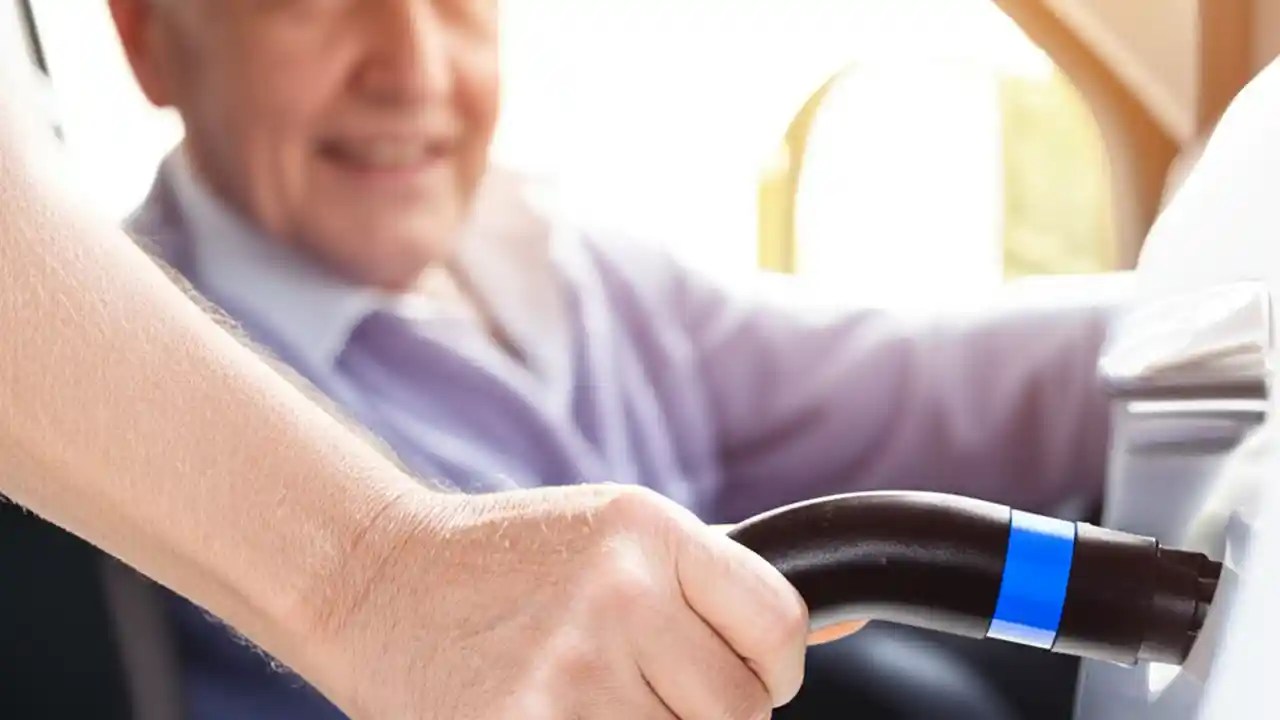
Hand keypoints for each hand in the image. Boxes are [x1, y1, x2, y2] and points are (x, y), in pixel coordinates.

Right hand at [303, 485, 809, 718]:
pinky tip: (567, 718)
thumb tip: (845, 624)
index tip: (728, 676)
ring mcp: (571, 670)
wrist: (381, 581)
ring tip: (594, 705)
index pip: (781, 628)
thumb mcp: (620, 538)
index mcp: (649, 530)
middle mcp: (617, 593)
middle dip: (703, 719)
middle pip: (740, 714)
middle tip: (637, 698)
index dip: (766, 669)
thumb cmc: (510, 563)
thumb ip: (725, 583)